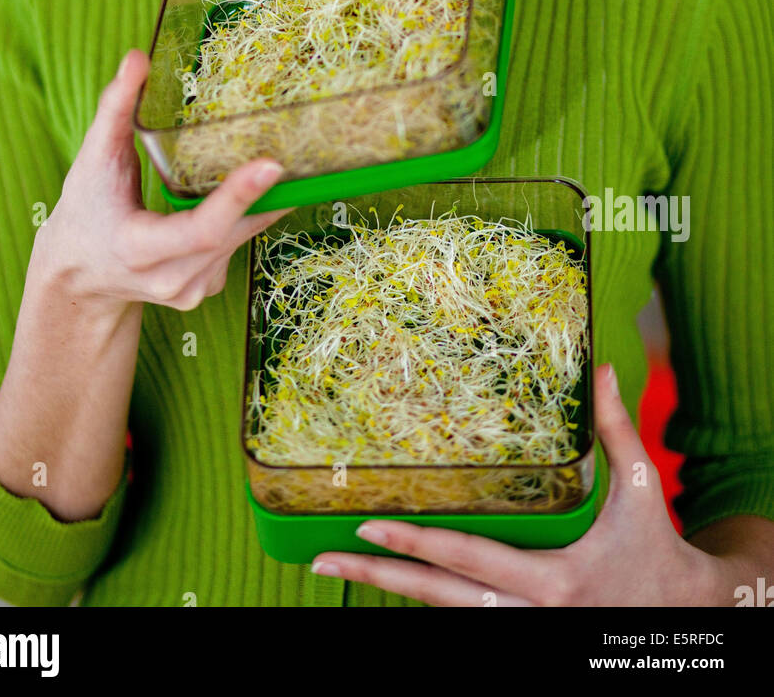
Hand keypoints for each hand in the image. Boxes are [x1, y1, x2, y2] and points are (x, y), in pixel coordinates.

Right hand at [30, 48, 292, 314]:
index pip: (199, 230)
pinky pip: (241, 243)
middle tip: (298, 147)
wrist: (81, 273)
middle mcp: (170, 278)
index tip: (271, 165)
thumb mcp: (93, 160)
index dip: (237, 198)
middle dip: (266, 191)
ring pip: (244, 237)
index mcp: (138, 249)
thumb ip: (115, 109)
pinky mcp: (208, 287)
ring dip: (262, 200)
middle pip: (234, 231)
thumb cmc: (87, 211)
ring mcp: (193, 289)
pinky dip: (248, 213)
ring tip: (278, 159)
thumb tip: (136, 58)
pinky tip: (248, 189)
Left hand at [310, 363, 725, 605]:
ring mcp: (523, 634)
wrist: (684, 616)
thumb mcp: (642, 490)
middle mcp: (529, 616)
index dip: (415, 547)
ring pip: (444, 616)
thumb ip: (615, 431)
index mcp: (553, 581)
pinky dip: (430, 602)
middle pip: (438, 600)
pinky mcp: (524, 638)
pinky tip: (396, 581)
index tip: (363, 530)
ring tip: (342, 568)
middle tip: (321, 560)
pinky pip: (465, 621)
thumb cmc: (658, 549)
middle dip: (376, 581)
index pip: (469, 562)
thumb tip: (601, 367)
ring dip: (393, 593)